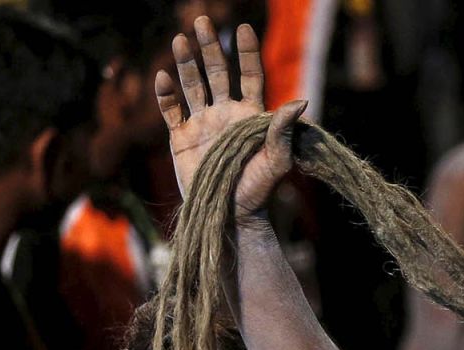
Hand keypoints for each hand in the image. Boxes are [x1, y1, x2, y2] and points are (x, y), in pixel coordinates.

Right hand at [157, 18, 301, 214]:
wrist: (230, 215)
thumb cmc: (258, 190)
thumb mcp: (276, 160)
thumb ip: (283, 130)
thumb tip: (300, 101)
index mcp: (249, 115)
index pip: (248, 75)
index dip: (246, 53)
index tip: (244, 28)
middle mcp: (226, 114)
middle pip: (217, 72)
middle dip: (210, 47)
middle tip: (202, 19)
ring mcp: (203, 123)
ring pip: (192, 85)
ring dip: (186, 63)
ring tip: (180, 39)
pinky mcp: (181, 137)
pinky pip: (172, 110)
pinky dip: (166, 94)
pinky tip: (163, 77)